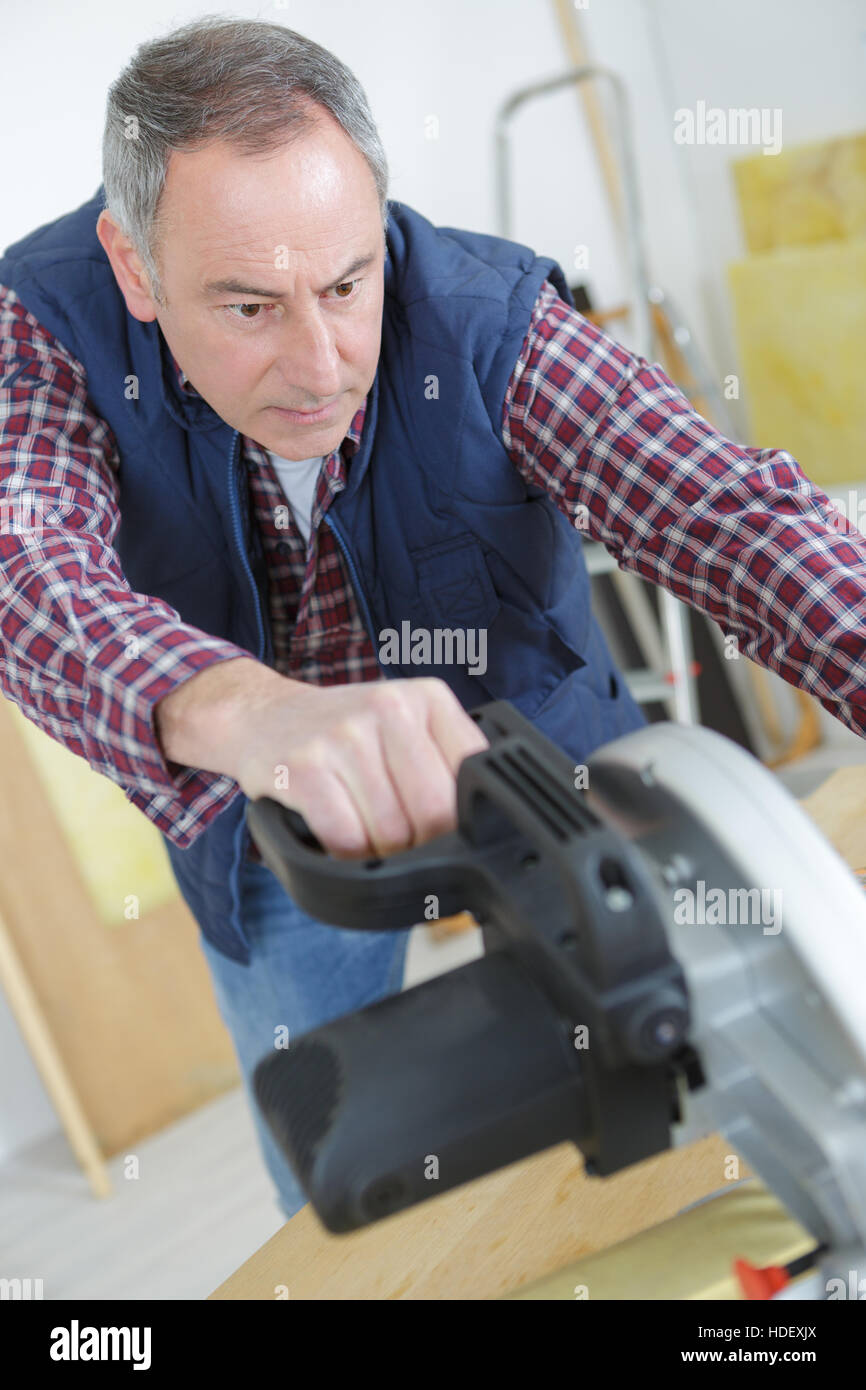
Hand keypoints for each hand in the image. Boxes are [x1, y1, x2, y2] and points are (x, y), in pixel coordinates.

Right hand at [231, 676, 488, 859]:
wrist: (262, 716)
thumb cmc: (345, 733)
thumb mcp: (405, 726)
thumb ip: (446, 764)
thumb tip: (483, 832)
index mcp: (428, 698)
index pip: (472, 778)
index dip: (462, 821)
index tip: (444, 832)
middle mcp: (390, 708)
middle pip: (435, 813)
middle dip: (422, 845)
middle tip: (404, 845)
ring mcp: (345, 735)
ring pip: (392, 834)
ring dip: (381, 855)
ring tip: (366, 836)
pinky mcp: (305, 767)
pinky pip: (347, 840)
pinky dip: (346, 858)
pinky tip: (337, 840)